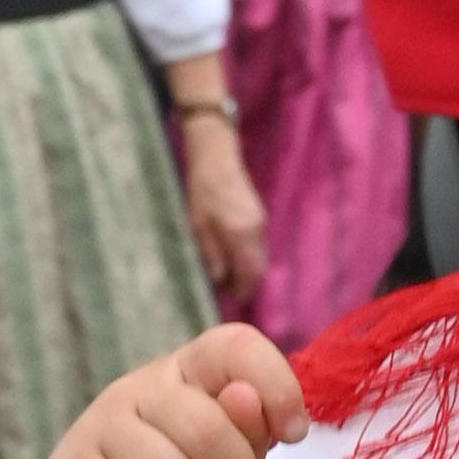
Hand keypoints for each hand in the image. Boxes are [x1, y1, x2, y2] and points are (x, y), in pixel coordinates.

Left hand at [179, 110, 269, 303]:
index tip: (234, 301)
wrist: (217, 157)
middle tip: (231, 294)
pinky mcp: (258, 216)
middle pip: (259, 267)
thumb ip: (211, 253)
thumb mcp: (198, 224)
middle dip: (248, 283)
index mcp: (241, 234)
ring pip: (260, 256)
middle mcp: (256, 231)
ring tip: (229, 279)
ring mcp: (260, 222)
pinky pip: (258, 244)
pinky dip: (249, 256)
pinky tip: (233, 258)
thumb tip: (220, 279)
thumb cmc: (202, 190)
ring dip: (248, 269)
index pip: (249, 273)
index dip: (244, 290)